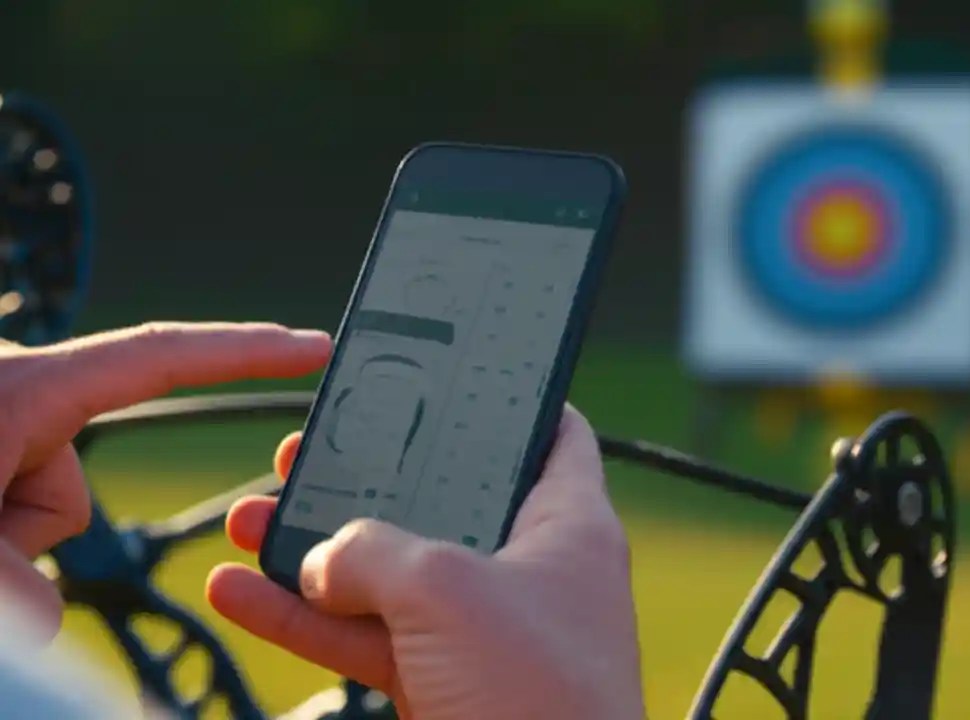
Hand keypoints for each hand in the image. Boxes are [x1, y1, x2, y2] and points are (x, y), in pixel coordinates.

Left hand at [0, 323, 331, 641]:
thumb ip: (20, 597)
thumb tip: (45, 617)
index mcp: (24, 387)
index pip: (160, 358)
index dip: (246, 353)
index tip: (310, 348)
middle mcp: (14, 389)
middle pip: (78, 483)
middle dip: (37, 532)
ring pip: (45, 505)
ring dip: (4, 541)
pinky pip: (12, 505)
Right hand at [207, 405, 646, 719]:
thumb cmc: (538, 694)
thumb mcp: (448, 590)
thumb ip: (375, 552)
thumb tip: (325, 561)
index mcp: (568, 524)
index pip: (552, 434)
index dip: (508, 400)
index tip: (454, 376)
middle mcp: (529, 572)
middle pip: (444, 503)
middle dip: (368, 482)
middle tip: (308, 455)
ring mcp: (484, 634)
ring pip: (390, 576)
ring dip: (315, 552)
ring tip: (248, 519)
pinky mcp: (445, 687)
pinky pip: (368, 640)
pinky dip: (305, 623)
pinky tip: (239, 594)